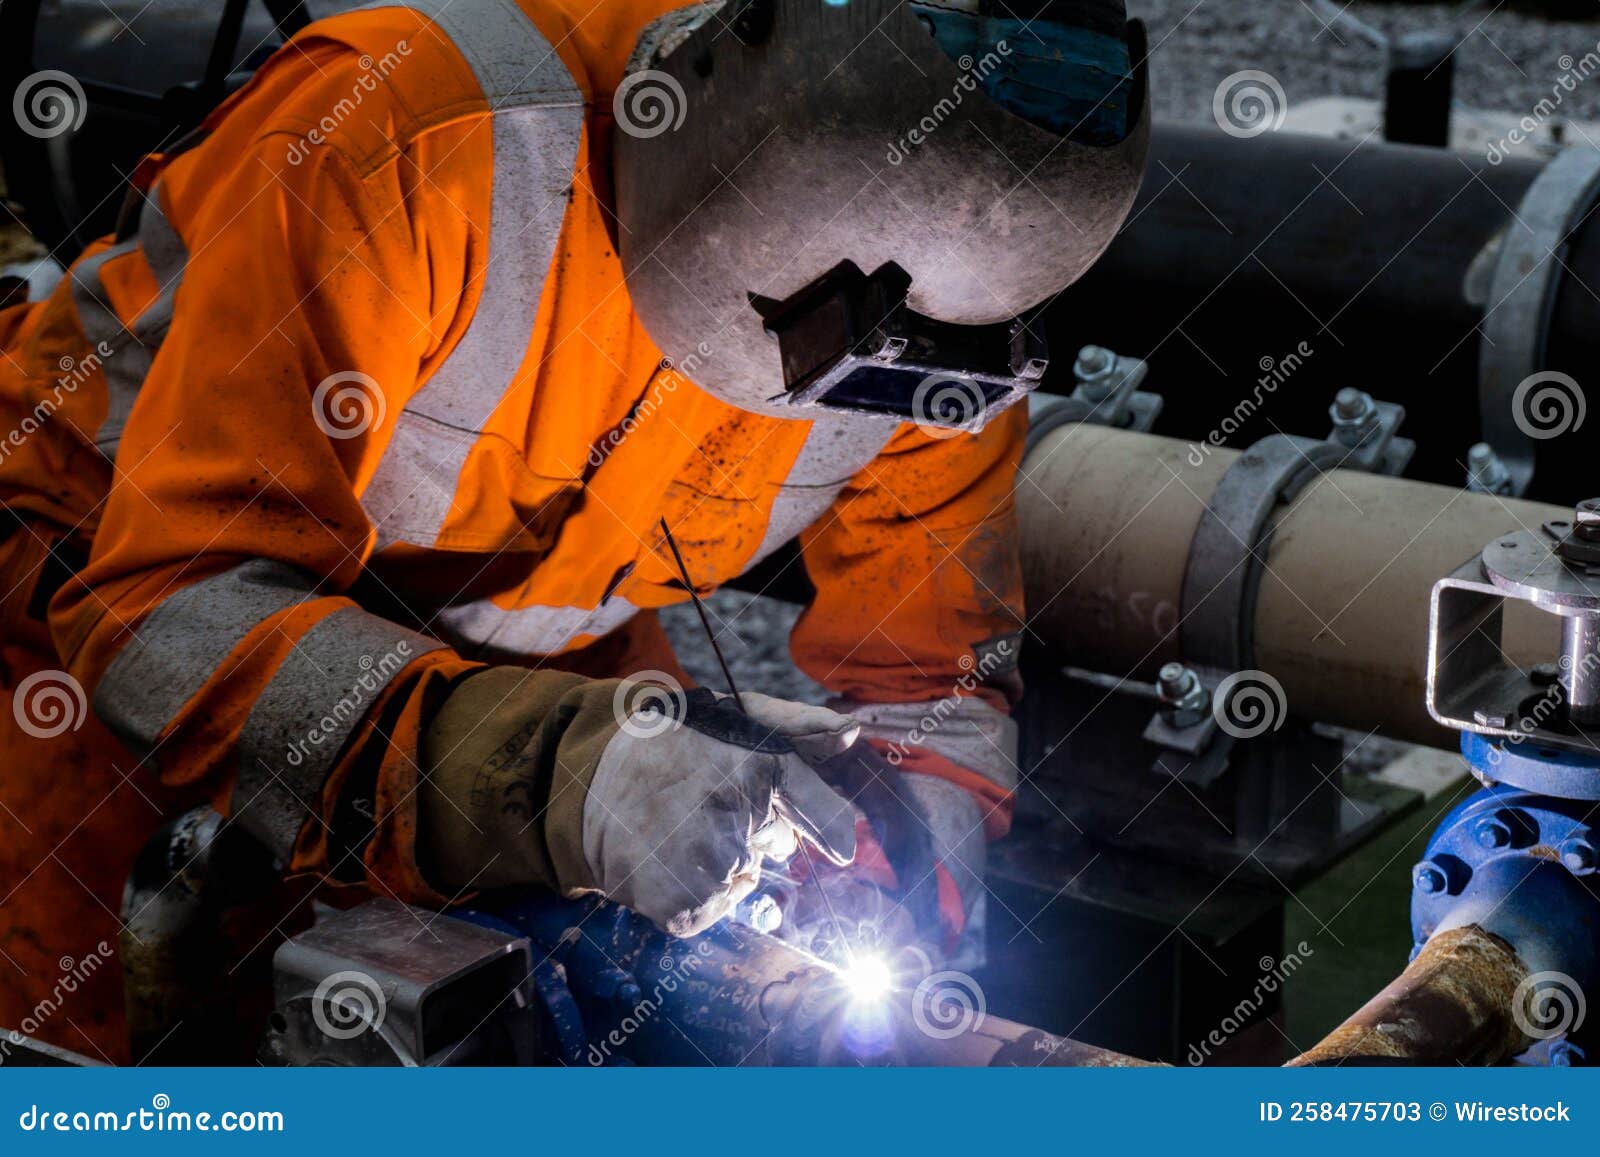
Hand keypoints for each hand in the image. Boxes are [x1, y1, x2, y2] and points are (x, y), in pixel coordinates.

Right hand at [419, 671, 856, 938]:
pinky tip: (667, 859)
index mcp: (757, 763)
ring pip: (744, 877)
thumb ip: (799, 725)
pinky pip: (712, 909)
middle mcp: (736, 814)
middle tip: (707, 803)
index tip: (838, 843)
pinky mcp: (682, 905)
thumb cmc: (668, 743)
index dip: (832, 825)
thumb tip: (852, 732)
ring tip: (680, 827)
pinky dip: (696, 895)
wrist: (584, 780)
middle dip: (757, 830)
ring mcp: (706, 862)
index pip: (825, 810)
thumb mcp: (735, 715)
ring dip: (722, 861)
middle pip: (778, 845)